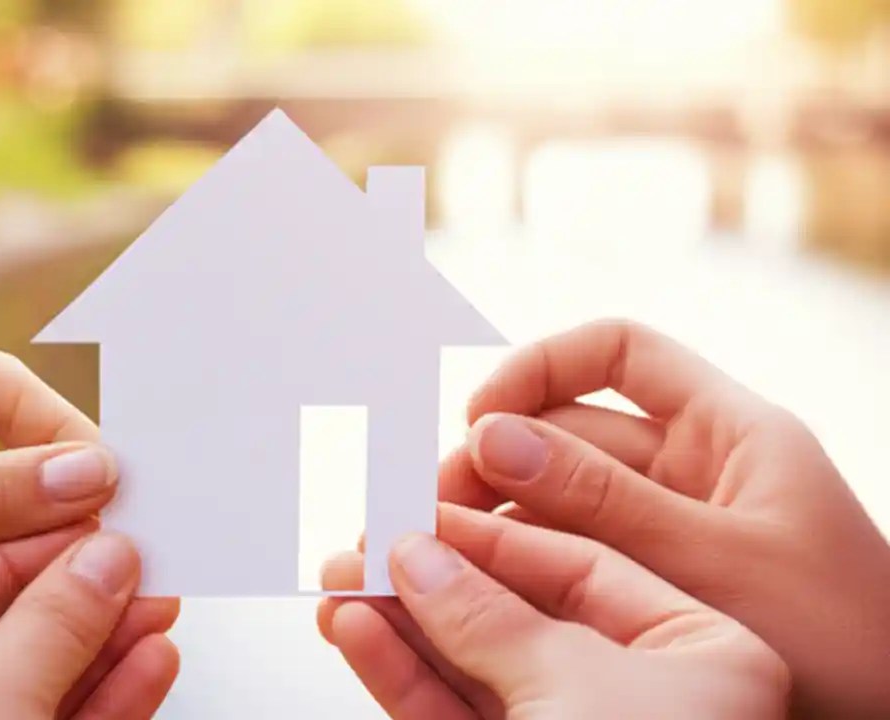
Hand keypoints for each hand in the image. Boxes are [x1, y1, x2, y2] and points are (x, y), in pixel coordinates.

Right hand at [319, 504, 789, 718]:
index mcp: (702, 656)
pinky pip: (450, 716)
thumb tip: (417, 553)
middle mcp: (641, 698)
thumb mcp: (576, 687)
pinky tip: (357, 634)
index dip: (489, 532)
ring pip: (470, 667)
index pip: (578, 565)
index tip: (417, 507)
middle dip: (430, 579)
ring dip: (398, 625)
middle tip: (364, 545)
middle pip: (513, 613)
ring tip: (340, 585)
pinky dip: (399, 675)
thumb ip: (487, 613)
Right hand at [448, 320, 889, 718]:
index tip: (480, 416)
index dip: (542, 366)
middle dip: (495, 458)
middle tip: (427, 503)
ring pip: (557, 501)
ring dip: (493, 515)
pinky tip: (465, 586)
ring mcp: (666, 536)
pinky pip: (566, 559)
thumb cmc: (845, 645)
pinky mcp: (644, 592)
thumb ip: (603, 497)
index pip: (619, 353)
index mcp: (728, 433)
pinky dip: (514, 566)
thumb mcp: (717, 562)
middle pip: (570, 431)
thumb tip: (494, 433)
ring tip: (427, 549)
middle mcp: (690, 473)